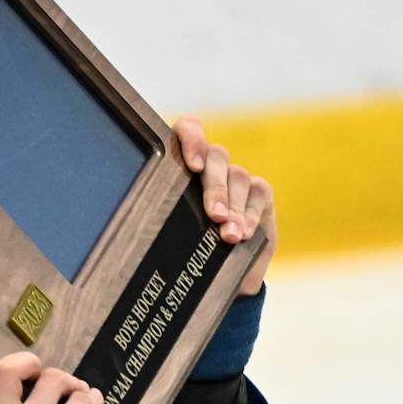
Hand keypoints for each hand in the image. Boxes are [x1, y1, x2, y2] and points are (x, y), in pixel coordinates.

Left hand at [173, 117, 275, 295]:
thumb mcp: (169, 236)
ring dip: (235, 208)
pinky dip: (251, 214)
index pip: (188, 130)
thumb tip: (144, 233)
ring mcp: (235, 178)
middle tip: (215, 215)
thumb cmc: (186, 252)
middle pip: (216, 157)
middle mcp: (210, 165)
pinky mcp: (258, 194)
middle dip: (216, 188)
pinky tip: (245, 234)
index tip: (194, 166)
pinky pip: (258, 193)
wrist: (222, 273)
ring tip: (230, 235)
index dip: (192, 139)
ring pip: (237, 176)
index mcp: (182, 165)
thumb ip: (161, 224)